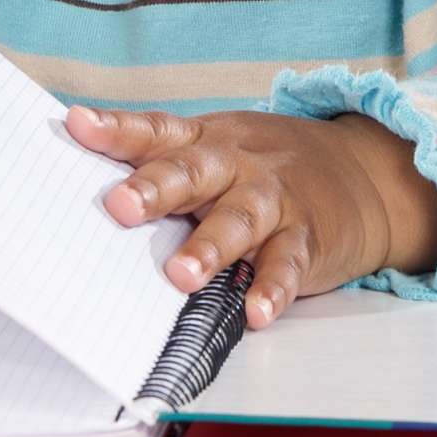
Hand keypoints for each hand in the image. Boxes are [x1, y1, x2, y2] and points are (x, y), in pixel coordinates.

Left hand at [65, 104, 436, 329]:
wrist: (360, 173)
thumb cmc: (263, 167)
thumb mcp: (216, 151)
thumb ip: (162, 165)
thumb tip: (81, 185)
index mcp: (207, 141)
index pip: (157, 130)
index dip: (117, 129)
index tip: (76, 124)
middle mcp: (237, 164)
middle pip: (195, 170)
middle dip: (157, 188)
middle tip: (119, 207)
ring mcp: (274, 199)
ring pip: (241, 218)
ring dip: (211, 246)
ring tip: (181, 277)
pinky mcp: (307, 237)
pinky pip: (289, 263)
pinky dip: (272, 288)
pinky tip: (255, 312)